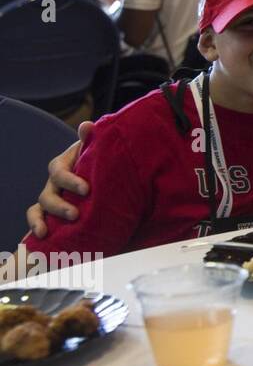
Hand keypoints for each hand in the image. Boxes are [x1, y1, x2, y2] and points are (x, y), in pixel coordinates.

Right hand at [24, 121, 92, 236]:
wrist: (104, 175)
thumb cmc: (99, 162)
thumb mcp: (96, 150)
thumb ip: (91, 140)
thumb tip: (87, 126)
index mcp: (64, 165)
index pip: (59, 171)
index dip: (70, 180)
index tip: (87, 190)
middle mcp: (54, 183)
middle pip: (48, 194)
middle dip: (59, 206)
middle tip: (75, 214)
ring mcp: (51, 198)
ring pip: (39, 208)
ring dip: (41, 220)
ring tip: (47, 231)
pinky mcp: (51, 213)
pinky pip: (37, 220)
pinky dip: (35, 227)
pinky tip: (37, 238)